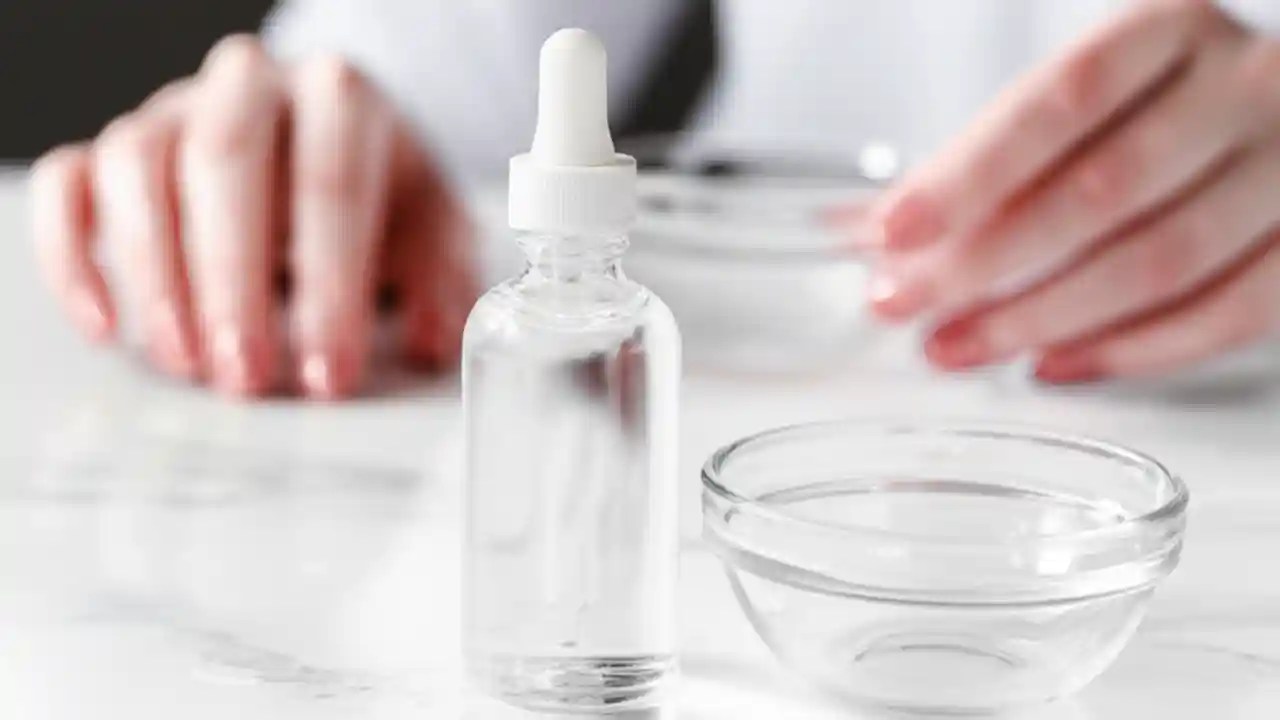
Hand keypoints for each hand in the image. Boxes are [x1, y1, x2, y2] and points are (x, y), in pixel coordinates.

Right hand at [31, 35, 475, 398]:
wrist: (325, 135)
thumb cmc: (379, 187)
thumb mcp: (433, 224)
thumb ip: (444, 279)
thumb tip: (429, 341)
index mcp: (340, 96)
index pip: (332, 178)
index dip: (331, 284)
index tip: (332, 373)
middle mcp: (249, 87)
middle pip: (226, 160)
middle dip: (235, 280)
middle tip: (250, 377)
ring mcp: (172, 111)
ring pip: (138, 169)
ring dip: (158, 277)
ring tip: (191, 366)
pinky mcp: (113, 148)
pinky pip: (70, 187)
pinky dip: (73, 256)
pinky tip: (107, 328)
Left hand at [859, 0, 1279, 381]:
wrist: (1274, 116)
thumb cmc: (1150, 110)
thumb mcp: (1070, 106)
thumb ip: (977, 162)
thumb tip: (866, 233)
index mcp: (1168, 30)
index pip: (1060, 100)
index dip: (970, 173)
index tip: (894, 232)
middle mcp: (1244, 87)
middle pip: (1103, 189)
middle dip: (986, 263)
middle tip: (909, 306)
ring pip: (1161, 262)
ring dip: (1041, 319)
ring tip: (958, 347)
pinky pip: (1226, 316)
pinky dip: (1129, 352)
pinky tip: (1052, 362)